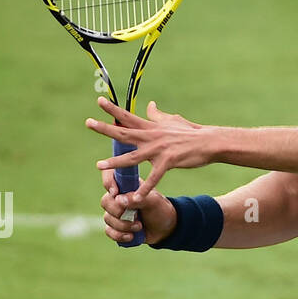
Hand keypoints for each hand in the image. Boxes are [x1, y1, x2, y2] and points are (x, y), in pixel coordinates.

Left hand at [88, 98, 216, 202]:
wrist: (209, 141)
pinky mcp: (168, 162)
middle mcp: (152, 136)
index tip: (99, 101)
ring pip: (132, 157)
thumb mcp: (172, 120)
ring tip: (99, 166)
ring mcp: (159, 150)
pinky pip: (154, 178)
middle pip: (124, 132)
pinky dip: (144, 188)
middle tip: (88, 123)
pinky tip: (135, 197)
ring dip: (115, 162)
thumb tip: (148, 105)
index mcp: (152, 127)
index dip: (113, 109)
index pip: (128, 116)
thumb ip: (157, 115)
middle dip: (105, 128)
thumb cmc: (191, 132)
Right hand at [99, 166, 177, 244]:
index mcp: (126, 185)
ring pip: (107, 218)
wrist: (165, 229)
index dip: (108, 182)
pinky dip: (119, 235)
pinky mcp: (115, 227)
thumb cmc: (159, 210)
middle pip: (105, 201)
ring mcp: (115, 212)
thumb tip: (118, 199)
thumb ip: (137, 198)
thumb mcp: (153, 202)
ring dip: (124, 225)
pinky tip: (131, 236)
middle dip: (119, 212)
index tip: (115, 193)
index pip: (109, 176)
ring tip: (139, 226)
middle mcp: (118, 197)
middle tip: (136, 215)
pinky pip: (108, 231)